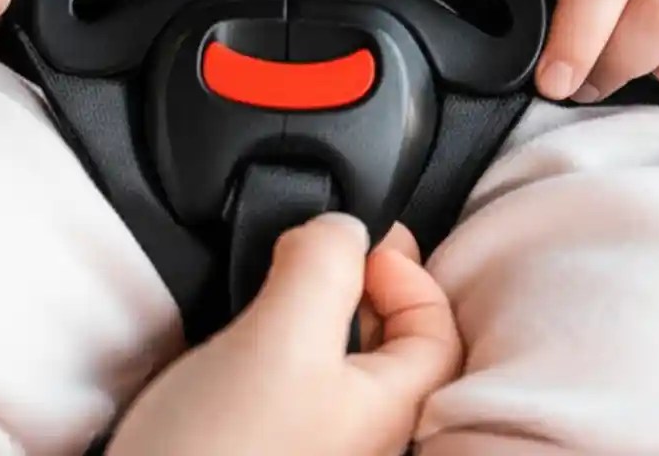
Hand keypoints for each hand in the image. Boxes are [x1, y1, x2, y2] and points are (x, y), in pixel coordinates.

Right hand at [108, 216, 462, 455]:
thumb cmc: (221, 454)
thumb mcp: (283, 337)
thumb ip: (323, 267)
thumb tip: (340, 225)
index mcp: (386, 409)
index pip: (437, 330)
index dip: (409, 271)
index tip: (359, 239)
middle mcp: (354, 433)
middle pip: (387, 345)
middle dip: (360, 284)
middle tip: (316, 247)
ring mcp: (305, 443)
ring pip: (329, 364)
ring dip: (309, 313)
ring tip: (273, 281)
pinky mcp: (252, 446)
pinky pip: (281, 385)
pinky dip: (269, 347)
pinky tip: (234, 338)